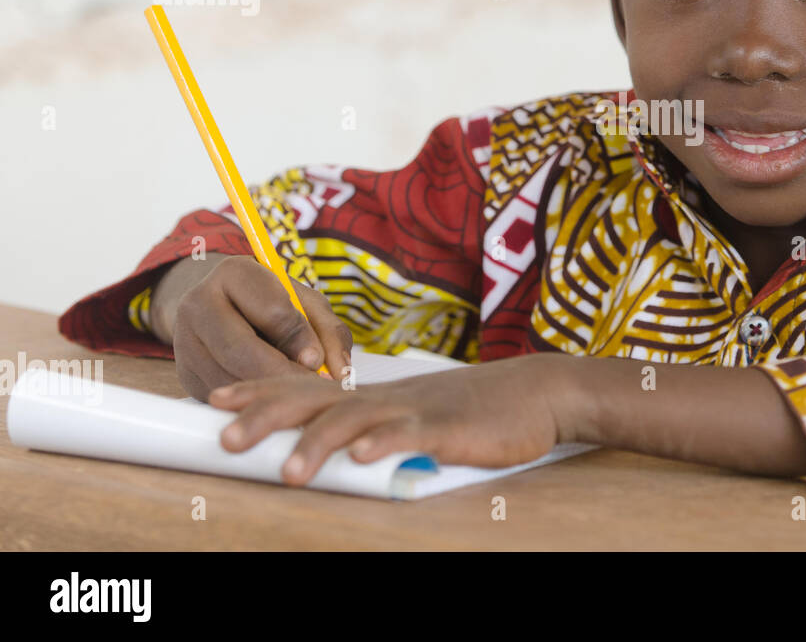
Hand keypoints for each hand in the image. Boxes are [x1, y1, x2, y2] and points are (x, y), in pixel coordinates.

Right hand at [167, 255, 352, 400]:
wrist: (221, 306)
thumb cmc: (272, 302)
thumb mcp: (305, 303)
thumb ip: (328, 331)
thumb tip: (339, 372)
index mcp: (235, 273)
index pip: (271, 311)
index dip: (300, 339)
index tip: (318, 361)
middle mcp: (199, 304)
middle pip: (242, 350)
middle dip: (282, 375)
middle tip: (311, 389)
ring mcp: (185, 341)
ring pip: (229, 379)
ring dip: (267, 393)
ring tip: (296, 396)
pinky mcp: (185, 374)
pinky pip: (221, 397)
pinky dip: (250, 403)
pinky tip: (271, 400)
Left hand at [208, 354, 575, 485]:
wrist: (537, 392)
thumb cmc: (477, 410)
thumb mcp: (419, 415)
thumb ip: (379, 428)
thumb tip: (338, 453)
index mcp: (375, 394)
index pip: (306, 387)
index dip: (259, 392)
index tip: (214, 401)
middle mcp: (386, 396)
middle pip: (315, 400)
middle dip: (267, 417)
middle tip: (225, 440)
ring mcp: (416, 410)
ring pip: (356, 420)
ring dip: (318, 443)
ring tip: (288, 471)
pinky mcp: (449, 428)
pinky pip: (412, 436)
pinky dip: (385, 445)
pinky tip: (362, 460)